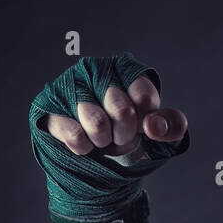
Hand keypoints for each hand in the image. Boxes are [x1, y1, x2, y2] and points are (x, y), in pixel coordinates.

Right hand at [42, 72, 187, 158]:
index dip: (146, 120)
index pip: (143, 96)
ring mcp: (70, 88)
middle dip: (125, 133)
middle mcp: (96, 71)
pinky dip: (85, 147)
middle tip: (120, 135)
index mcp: (125, 70)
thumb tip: (154, 126)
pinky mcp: (51, 110)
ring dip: (104, 140)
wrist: (93, 151)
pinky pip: (75, 135)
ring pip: (96, 123)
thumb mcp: (158, 129)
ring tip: (101, 138)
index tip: (142, 125)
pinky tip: (85, 142)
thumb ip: (171, 124)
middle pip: (122, 110)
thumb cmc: (128, 132)